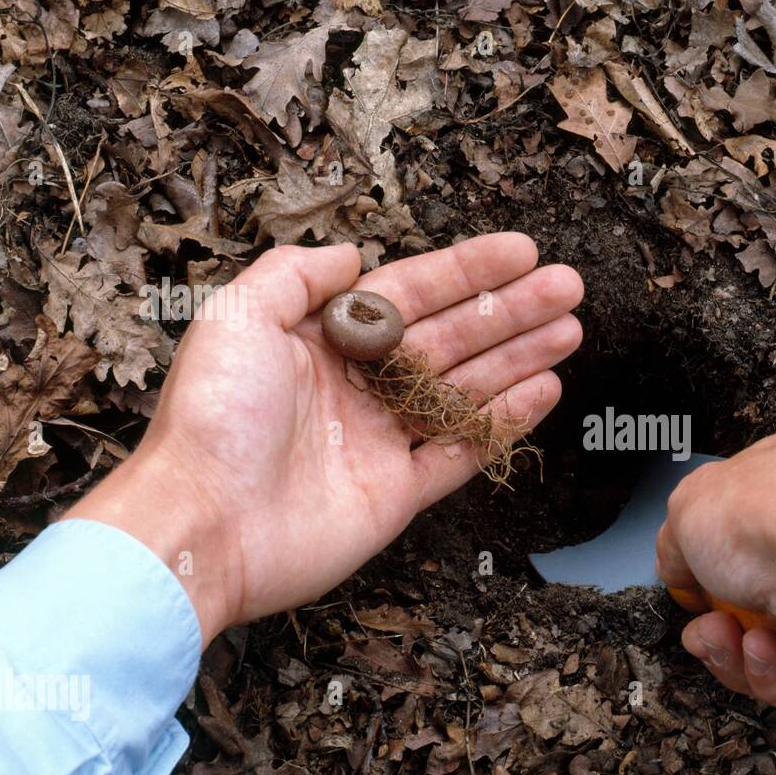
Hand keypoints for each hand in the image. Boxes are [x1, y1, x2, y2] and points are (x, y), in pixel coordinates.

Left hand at [63, 236, 582, 643]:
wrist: (205, 523)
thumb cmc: (213, 418)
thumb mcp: (238, 317)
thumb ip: (296, 275)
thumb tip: (351, 252)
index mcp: (323, 341)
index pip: (413, 293)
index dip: (469, 271)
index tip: (520, 251)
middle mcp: (358, 386)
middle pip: (453, 337)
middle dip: (511, 310)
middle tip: (567, 287)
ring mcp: (381, 440)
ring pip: (467, 388)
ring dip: (520, 357)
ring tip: (570, 331)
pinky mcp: (397, 492)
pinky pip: (462, 451)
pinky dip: (504, 422)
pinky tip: (544, 391)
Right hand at [655, 422, 775, 710]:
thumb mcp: (691, 503)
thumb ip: (677, 534)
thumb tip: (677, 563)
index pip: (758, 508)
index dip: (717, 545)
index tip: (690, 573)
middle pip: (768, 580)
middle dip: (724, 610)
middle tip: (707, 618)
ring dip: (739, 644)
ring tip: (725, 637)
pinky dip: (775, 666)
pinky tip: (764, 650)